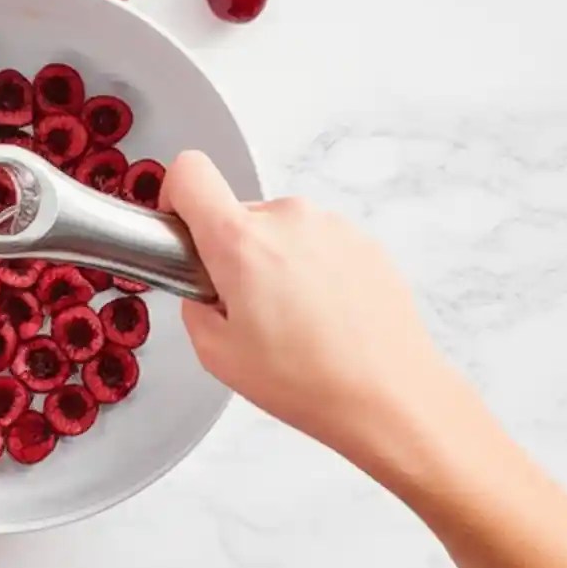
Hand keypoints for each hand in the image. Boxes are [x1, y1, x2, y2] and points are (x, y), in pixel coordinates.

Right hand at [161, 152, 566, 567]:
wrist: (391, 396)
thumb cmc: (309, 381)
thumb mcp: (216, 354)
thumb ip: (194, 304)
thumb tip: (202, 286)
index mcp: (241, 241)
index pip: (189, 171)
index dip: (175, 194)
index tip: (182, 225)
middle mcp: (287, 219)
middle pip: (237, 213)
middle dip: (231, 253)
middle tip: (247, 309)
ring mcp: (330, 226)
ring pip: (279, 230)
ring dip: (274, 264)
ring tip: (292, 322)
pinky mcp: (362, 240)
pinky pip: (317, 243)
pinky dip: (311, 271)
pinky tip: (323, 318)